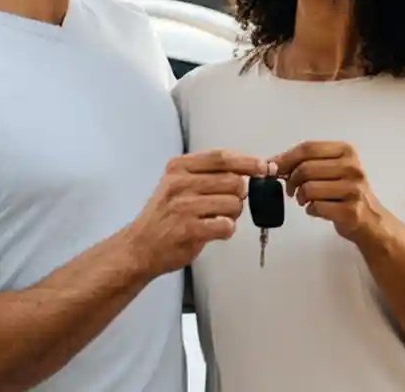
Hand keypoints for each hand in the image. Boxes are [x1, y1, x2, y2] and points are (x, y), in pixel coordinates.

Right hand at [126, 150, 268, 277]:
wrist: (140, 247)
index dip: (247, 162)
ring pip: (234, 204)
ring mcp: (183, 206)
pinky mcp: (189, 229)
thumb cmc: (165, 216)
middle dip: (240, 195)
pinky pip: (227, 226)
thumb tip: (249, 169)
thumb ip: (209, 174)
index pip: (222, 157)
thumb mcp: (179, 184)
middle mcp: (180, 183)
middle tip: (229, 204)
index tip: (264, 167)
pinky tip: (215, 231)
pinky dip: (227, 230)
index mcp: (179, 167)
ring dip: (234, 214)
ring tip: (217, 219)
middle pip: (233, 181)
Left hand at [271, 141, 383, 243]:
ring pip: (308, 188)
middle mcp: (352, 167)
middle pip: (305, 169)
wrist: (369, 218)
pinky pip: (316, 207)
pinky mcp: (351, 211)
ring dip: (301, 197)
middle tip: (292, 190)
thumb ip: (304, 161)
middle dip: (291, 181)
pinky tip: (318, 209)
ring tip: (307, 200)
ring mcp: (353, 189)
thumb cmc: (344, 191)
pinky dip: (311, 210)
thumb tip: (271, 163)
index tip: (272, 167)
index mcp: (346, 151)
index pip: (307, 148)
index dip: (285, 158)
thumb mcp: (330, 167)